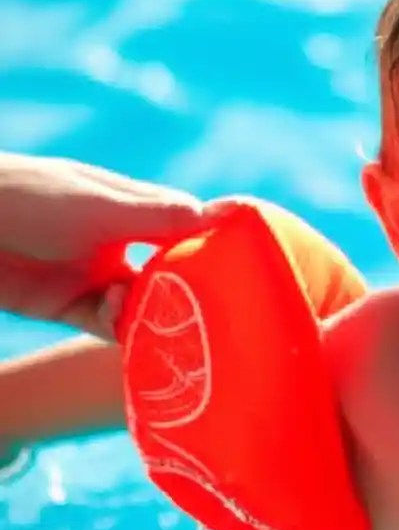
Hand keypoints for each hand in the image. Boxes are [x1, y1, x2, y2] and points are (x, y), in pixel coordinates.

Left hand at [0, 152, 207, 337]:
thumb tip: (222, 215)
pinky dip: (121, 331)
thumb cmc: (23, 199)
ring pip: (144, 302)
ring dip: (153, 313)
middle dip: (190, 291)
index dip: (214, 245)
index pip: (188, 225)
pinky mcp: (67, 305)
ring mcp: (93, 272)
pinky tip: (125, 328)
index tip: (244, 267)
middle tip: (210, 311)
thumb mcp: (98, 207)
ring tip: (150, 316)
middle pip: (171, 271)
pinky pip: (108, 325)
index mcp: (131, 205)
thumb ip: (156, 215)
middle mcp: (119, 239)